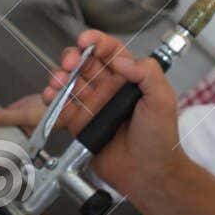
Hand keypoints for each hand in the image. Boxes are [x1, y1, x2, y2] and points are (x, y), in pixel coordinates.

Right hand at [0, 30, 183, 199]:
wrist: (148, 174)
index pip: (110, 52)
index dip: (97, 42)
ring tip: (59, 80)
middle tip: (71, 61)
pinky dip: (53, 98)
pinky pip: (62, 106)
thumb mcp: (163, 100)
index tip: (86, 40)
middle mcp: (109, 89)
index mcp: (130, 79)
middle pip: (85, 63)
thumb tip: (123, 59)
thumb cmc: (160, 140)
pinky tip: (51, 95)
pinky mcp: (80, 124)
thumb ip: (147, 73)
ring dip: (60, 75)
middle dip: (73, 56)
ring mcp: (93, 106)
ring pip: (70, 81)